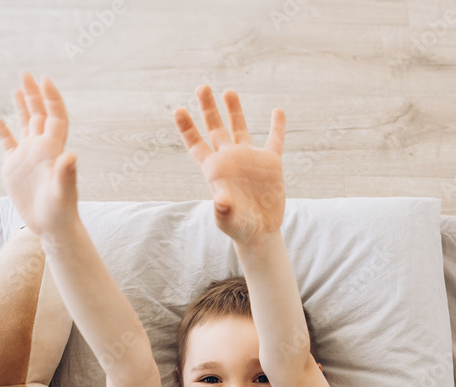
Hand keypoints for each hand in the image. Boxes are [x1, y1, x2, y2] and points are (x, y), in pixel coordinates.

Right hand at [0, 72, 78, 242]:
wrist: (51, 227)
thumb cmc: (60, 211)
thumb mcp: (63, 192)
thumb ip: (66, 173)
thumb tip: (71, 156)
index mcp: (53, 149)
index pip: (55, 116)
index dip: (51, 98)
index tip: (45, 79)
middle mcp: (41, 149)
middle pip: (39, 114)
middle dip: (34, 94)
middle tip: (26, 73)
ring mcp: (28, 157)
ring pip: (26, 125)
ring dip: (23, 107)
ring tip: (18, 88)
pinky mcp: (14, 168)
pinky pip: (9, 145)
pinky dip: (4, 133)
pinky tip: (0, 122)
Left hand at [174, 86, 285, 245]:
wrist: (260, 231)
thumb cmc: (239, 227)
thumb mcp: (229, 219)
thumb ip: (223, 209)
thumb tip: (221, 201)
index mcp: (214, 169)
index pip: (196, 144)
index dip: (186, 127)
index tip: (178, 109)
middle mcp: (230, 159)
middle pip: (215, 129)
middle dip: (208, 108)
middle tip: (202, 87)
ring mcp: (249, 159)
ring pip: (239, 128)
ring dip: (234, 110)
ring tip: (228, 91)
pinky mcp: (270, 163)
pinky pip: (274, 140)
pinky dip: (277, 126)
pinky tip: (277, 112)